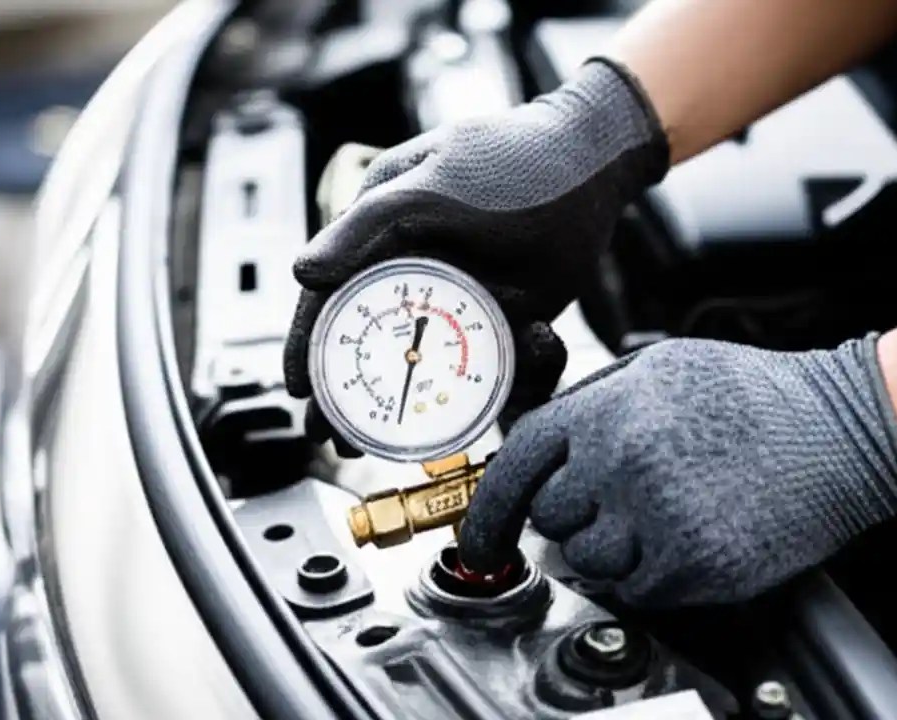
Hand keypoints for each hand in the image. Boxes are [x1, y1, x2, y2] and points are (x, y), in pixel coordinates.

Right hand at [284, 59, 668, 454]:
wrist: (595, 166)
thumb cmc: (517, 162)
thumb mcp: (437, 187)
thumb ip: (369, 225)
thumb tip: (303, 272)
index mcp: (380, 221)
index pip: (329, 289)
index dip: (309, 341)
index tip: (301, 389)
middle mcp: (408, 256)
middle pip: (363, 330)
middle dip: (343, 387)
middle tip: (335, 435)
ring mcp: (449, 285)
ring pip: (409, 351)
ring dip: (386, 398)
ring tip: (369, 444)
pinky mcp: (489, 307)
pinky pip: (462, 355)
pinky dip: (448, 387)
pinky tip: (436, 419)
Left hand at [458, 336, 896, 606]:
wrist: (843, 429)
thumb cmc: (754, 395)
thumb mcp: (662, 365)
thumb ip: (593, 399)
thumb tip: (538, 442)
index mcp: (608, 410)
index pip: (516, 466)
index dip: (489, 508)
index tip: (481, 537)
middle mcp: (623, 463)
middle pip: (550, 518)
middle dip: (574, 513)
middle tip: (621, 496)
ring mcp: (658, 517)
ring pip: (588, 560)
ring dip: (613, 546)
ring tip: (667, 509)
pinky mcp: (695, 564)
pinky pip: (634, 590)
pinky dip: (650, 573)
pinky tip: (688, 533)